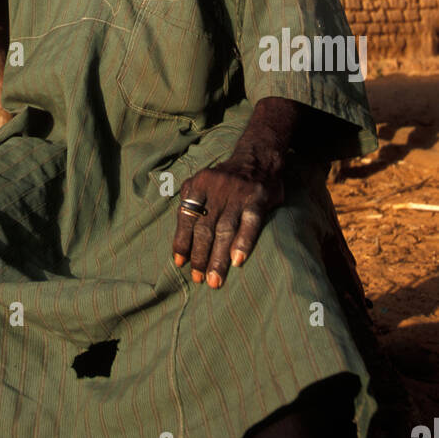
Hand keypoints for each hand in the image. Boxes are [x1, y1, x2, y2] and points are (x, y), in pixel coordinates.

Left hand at [171, 157, 284, 288]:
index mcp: (198, 185)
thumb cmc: (226, 180)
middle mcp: (216, 189)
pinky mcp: (257, 198)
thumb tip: (181, 242)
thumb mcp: (203, 182)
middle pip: (205, 227)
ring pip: (225, 229)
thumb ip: (192, 204)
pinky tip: (238, 261)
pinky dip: (243, 242)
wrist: (258, 157)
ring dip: (218, 257)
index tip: (180, 263)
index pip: (186, 217)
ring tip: (215, 280)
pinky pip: (250, 223)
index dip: (182, 241)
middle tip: (198, 279)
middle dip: (200, 256)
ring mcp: (237, 193)